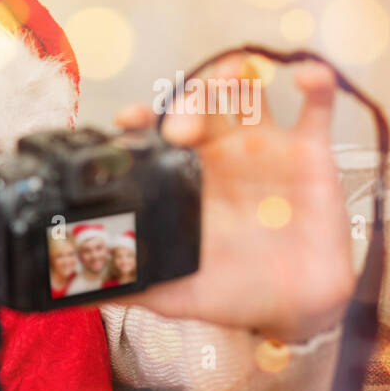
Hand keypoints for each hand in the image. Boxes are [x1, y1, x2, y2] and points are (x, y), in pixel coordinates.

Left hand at [112, 55, 354, 342]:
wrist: (292, 311)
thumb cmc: (231, 291)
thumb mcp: (171, 292)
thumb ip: (126, 285)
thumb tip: (71, 295)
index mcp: (184, 177)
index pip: (155, 133)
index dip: (139, 119)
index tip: (127, 122)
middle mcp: (220, 154)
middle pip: (197, 104)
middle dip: (183, 104)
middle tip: (176, 130)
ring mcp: (264, 149)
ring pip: (246, 92)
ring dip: (231, 80)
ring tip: (224, 88)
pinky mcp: (311, 155)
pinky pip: (318, 108)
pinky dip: (316, 85)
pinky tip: (303, 79)